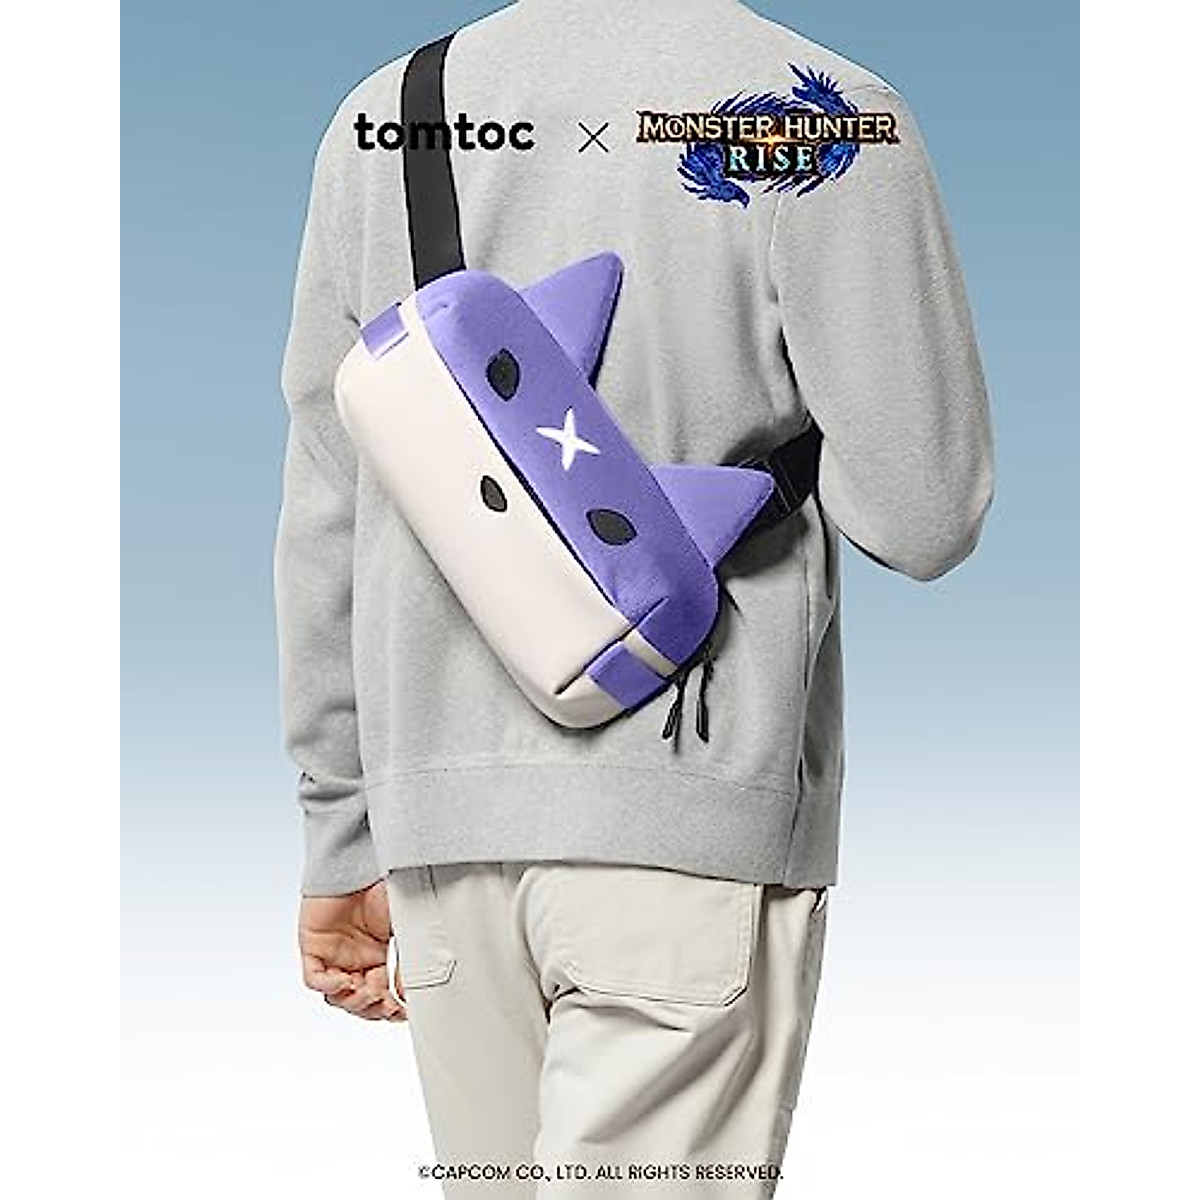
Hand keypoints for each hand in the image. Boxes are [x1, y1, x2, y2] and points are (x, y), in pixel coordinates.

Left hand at [299, 879, 405, 1021]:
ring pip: (337, 997)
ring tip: (367, 990)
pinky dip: (330, 987)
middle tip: (385, 1004)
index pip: (383, 995)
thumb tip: (409, 994)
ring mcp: (334, 956)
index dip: (391, 1008)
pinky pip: (316, 979)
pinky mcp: (313, 947)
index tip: (402, 1012)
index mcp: (379, 957)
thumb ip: (407, 961)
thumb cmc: (384, 886)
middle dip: (373, 1009)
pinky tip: (346, 981)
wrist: (360, 861)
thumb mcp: (405, 928)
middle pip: (360, 1003)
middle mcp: (356, 960)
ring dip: (354, 1001)